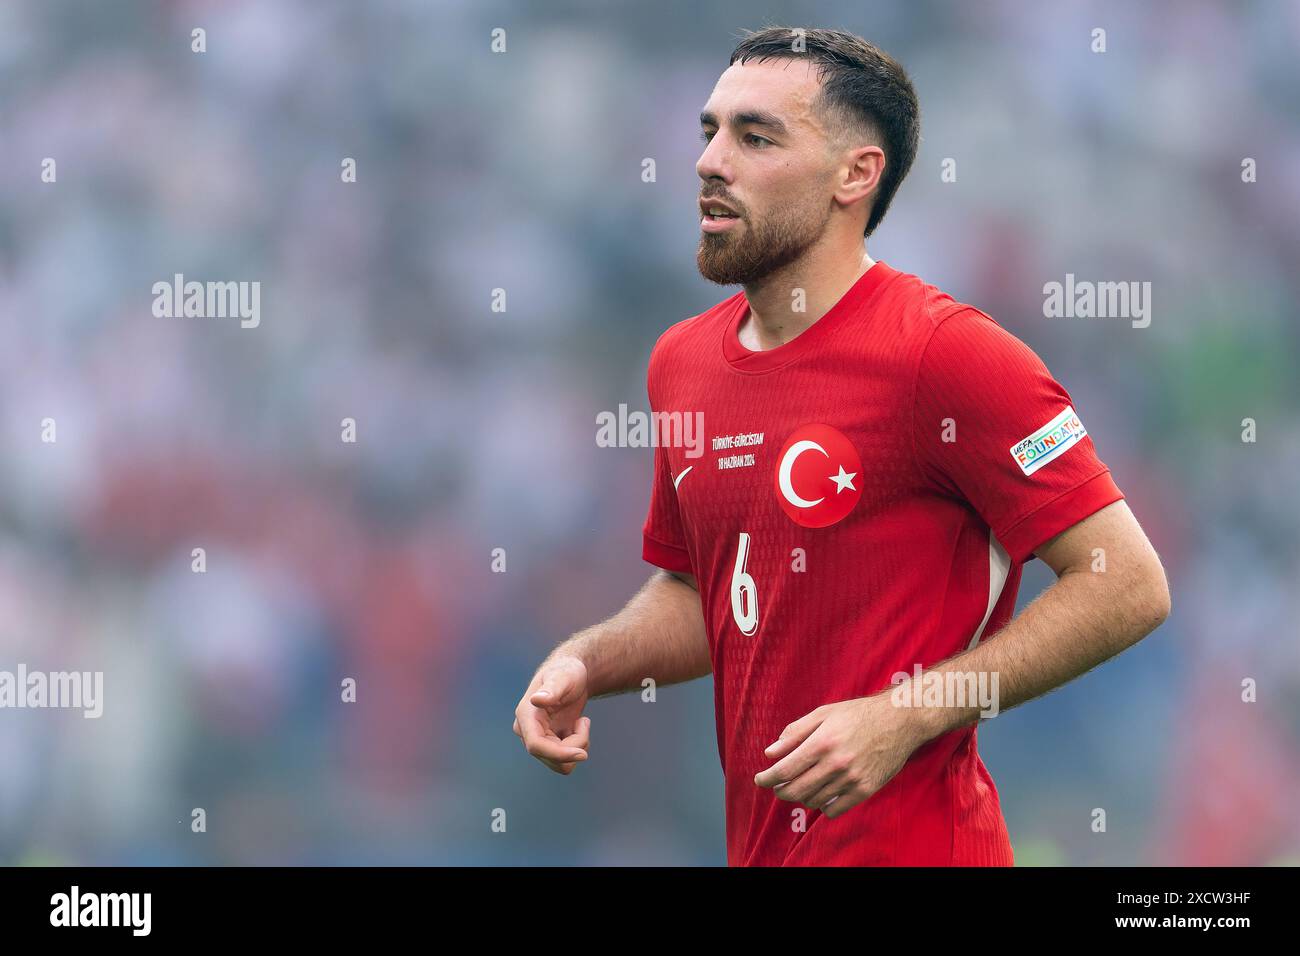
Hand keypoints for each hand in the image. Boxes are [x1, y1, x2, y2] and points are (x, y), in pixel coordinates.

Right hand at [513, 656, 590, 774]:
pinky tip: (578, 726)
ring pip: (559, 763)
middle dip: (575, 744)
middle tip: (585, 721)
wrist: (573, 675)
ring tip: (582, 722)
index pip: (535, 746)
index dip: (558, 754)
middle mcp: (526, 731)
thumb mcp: (563, 677)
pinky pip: (565, 759)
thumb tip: (536, 700)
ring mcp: (537, 739)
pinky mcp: (548, 744)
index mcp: (526, 716)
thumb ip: (551, 689)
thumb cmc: (567, 671)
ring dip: (577, 745)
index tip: (583, 754)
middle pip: (552, 757)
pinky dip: (578, 746)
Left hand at [753, 692, 924, 818]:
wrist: (899, 721)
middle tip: (777, 786)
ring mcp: (852, 779)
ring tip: (801, 785)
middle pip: (795, 790)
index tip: (759, 780)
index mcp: (822, 742)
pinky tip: (821, 794)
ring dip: (801, 796)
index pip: (784, 769)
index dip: (767, 778)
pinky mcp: (866, 790)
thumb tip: (770, 752)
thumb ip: (795, 733)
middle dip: (780, 791)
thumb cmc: (858, 714)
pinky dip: (822, 805)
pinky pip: (835, 809)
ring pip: (813, 800)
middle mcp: (835, 763)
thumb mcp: (823, 714)